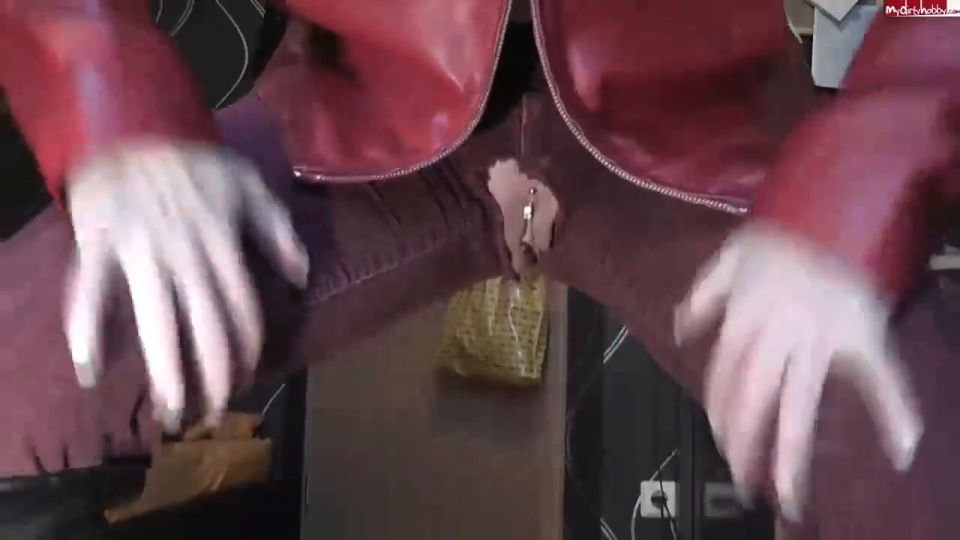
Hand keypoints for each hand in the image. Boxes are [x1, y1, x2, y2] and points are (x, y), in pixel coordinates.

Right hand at [65, 143, 307, 428]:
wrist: (134, 126)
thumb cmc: (196, 161)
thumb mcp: (251, 186)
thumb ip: (278, 231)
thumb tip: (300, 277)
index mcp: (223, 242)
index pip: (241, 308)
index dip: (246, 348)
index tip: (246, 377)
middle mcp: (187, 253)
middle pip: (205, 324)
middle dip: (212, 372)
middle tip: (211, 412)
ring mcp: (141, 251)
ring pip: (157, 319)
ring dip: (165, 368)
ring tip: (170, 410)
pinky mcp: (100, 245)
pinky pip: (91, 293)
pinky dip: (86, 330)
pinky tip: (89, 371)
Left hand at [674, 224, 921, 521]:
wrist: (834, 202)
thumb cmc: (782, 232)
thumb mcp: (729, 255)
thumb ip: (703, 295)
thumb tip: (681, 329)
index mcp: (746, 316)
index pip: (725, 373)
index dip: (720, 408)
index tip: (719, 438)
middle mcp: (778, 332)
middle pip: (754, 397)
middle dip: (745, 443)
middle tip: (743, 482)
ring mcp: (820, 336)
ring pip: (800, 401)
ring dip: (792, 450)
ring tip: (789, 492)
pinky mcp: (861, 334)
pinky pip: (880, 375)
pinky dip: (894, 410)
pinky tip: (901, 449)